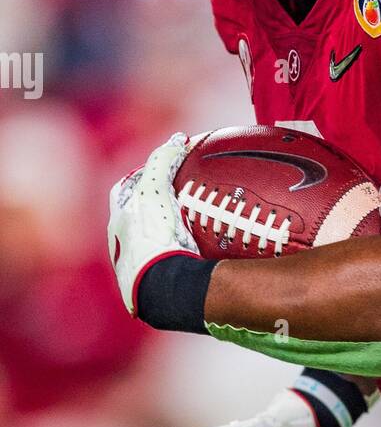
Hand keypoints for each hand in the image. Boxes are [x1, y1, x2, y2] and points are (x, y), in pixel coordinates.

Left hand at [108, 131, 204, 314]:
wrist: (162, 288)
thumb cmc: (152, 236)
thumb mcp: (154, 190)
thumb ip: (163, 161)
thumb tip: (178, 139)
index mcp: (119, 221)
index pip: (126, 189)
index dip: (141, 175)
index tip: (162, 167)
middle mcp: (126, 244)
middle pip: (143, 216)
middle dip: (161, 205)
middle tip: (186, 195)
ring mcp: (144, 266)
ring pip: (161, 242)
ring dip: (178, 233)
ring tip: (205, 223)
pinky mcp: (162, 284)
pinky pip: (180, 261)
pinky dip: (195, 254)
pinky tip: (215, 251)